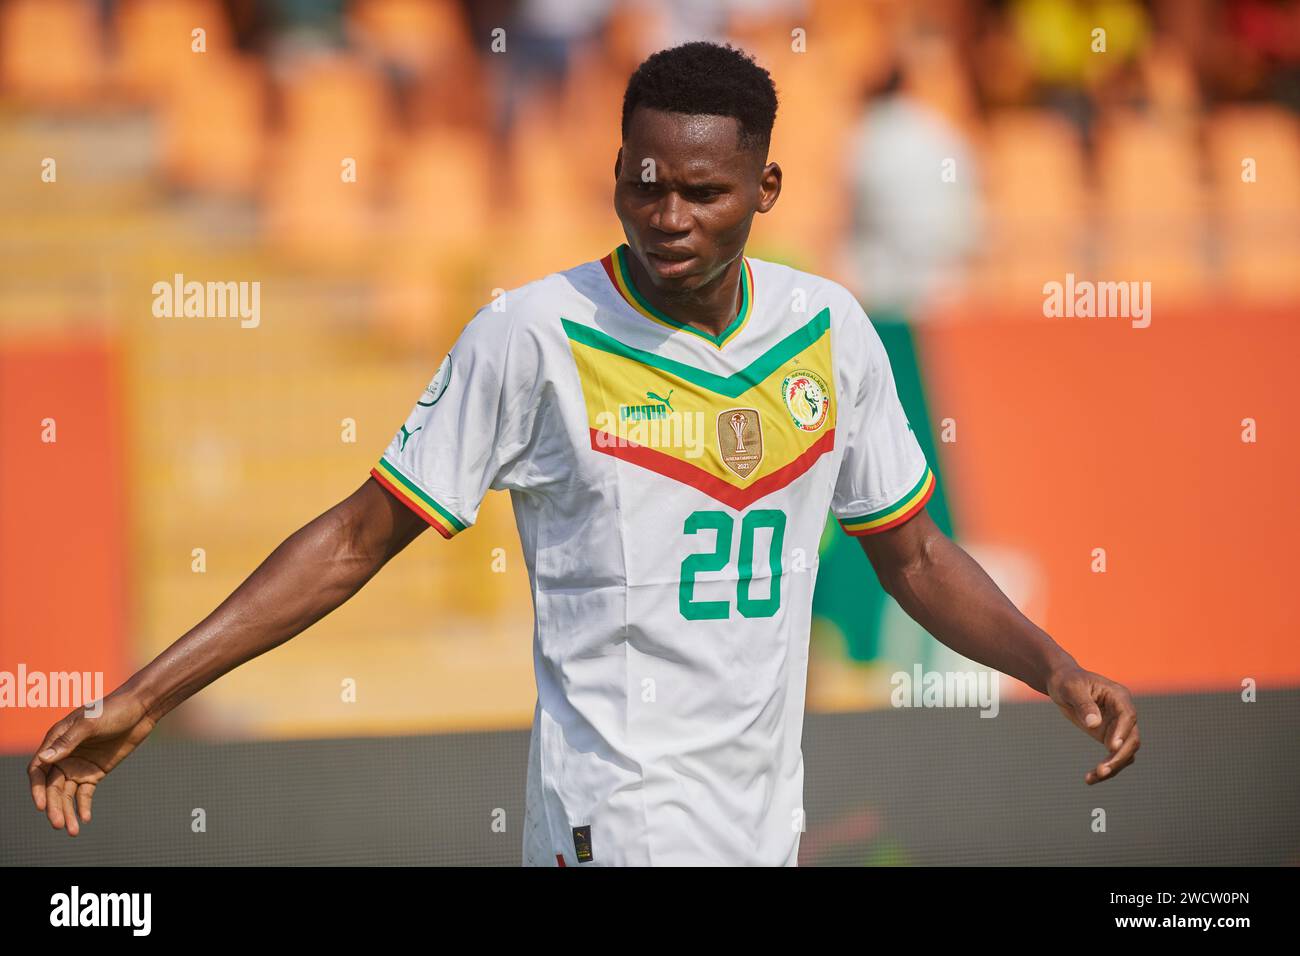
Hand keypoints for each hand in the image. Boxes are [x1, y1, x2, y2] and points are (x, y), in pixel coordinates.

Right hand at [28, 691, 158, 835]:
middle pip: (52, 787)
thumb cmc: (113, 709)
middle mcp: (63, 756)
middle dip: (54, 806)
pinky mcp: (94, 772)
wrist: (141, 709)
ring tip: (72, 831)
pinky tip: (86, 818)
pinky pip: (84, 793)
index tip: (41, 806)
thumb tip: (44, 759)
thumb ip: (68, 741)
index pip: (38, 769)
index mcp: (56, 741)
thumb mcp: (91, 723)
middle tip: (59, 825)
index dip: (37, 789)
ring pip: (67, 794)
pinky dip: (83, 806)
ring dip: (67, 811)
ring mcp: (78, 765)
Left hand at [1046, 666, 1140, 784]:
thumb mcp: (1071, 689)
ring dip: (1113, 766)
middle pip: (1131, 739)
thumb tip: (1094, 724)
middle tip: (1102, 770)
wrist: (1062, 683)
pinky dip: (1106, 768)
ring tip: (1093, 777)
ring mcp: (1119, 727)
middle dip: (1119, 756)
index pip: (1127, 716)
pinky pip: (1114, 756)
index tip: (1112, 747)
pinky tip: (1090, 778)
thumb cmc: (1067, 681)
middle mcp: (1123, 713)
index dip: (1122, 732)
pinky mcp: (1110, 737)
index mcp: (1119, 696)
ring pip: (1126, 752)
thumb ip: (1083, 704)